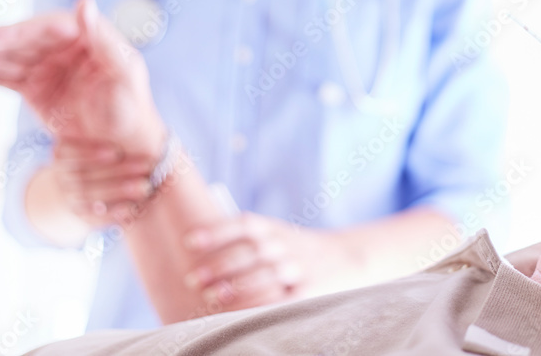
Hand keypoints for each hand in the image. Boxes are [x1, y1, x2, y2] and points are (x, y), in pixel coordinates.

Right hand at [0, 0, 164, 159]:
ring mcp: (47, 66)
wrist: (124, 142)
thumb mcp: (125, 73)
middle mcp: (63, 46)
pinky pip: (6, 78)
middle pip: (22, 40)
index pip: (46, 27)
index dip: (18, 31)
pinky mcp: (35, 87)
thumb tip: (84, 1)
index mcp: (86, 35)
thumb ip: (103, 40)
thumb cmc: (132, 106)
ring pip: (9, 58)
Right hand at [50, 138, 155, 226]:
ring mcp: (69, 198)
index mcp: (61, 154)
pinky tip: (133, 207)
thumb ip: (110, 134)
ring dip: (119, 191)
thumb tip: (127, 119)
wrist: (81, 189)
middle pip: (84, 175)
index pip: (68, 152)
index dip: (90, 152)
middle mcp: (61, 177)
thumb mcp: (98, 142)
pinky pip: (94, 217)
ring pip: (90, 195)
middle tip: (146, 166)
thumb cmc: (102, 155)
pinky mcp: (81, 216)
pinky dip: (113, 213)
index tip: (115, 152)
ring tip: (144, 186)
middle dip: (117, 171)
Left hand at [182, 213, 357, 310]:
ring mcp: (299, 270)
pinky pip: (284, 300)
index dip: (217, 232)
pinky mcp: (310, 292)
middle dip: (220, 264)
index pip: (245, 225)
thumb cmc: (298, 251)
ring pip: (267, 275)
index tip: (190, 241)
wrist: (350, 259)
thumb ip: (249, 241)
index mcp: (276, 229)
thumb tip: (201, 256)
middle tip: (192, 278)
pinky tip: (242, 314)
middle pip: (251, 251)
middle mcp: (287, 246)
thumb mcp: (279, 236)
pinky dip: (263, 305)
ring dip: (238, 285)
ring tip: (212, 296)